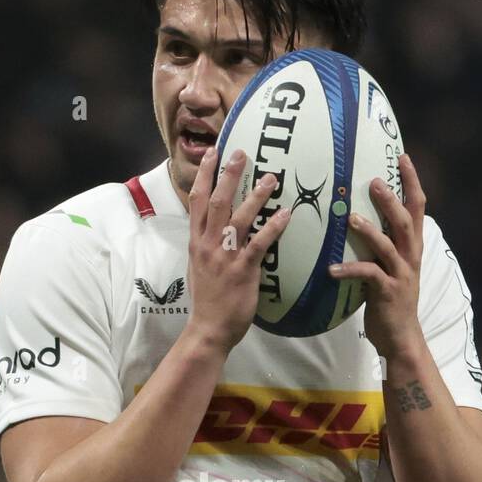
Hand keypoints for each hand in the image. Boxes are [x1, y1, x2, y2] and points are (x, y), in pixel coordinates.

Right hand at [185, 147, 290, 354]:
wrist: (208, 329)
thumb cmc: (207, 300)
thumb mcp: (198, 267)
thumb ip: (206, 246)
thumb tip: (214, 229)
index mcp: (196, 242)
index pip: (197, 201)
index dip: (204, 175)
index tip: (212, 153)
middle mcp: (208, 244)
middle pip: (217, 201)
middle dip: (229, 174)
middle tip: (242, 152)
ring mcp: (225, 257)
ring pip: (239, 217)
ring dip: (256, 195)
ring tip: (272, 178)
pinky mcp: (242, 270)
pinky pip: (259, 243)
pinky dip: (273, 226)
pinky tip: (286, 214)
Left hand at [329, 152, 425, 356]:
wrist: (402, 337)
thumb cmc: (391, 300)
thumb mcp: (391, 266)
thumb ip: (381, 244)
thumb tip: (357, 219)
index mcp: (412, 246)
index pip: (417, 206)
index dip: (411, 181)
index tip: (403, 156)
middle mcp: (411, 256)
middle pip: (404, 220)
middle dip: (390, 199)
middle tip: (373, 181)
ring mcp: (401, 274)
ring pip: (388, 245)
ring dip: (369, 230)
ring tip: (351, 218)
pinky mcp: (388, 292)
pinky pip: (369, 275)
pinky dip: (350, 270)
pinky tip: (332, 269)